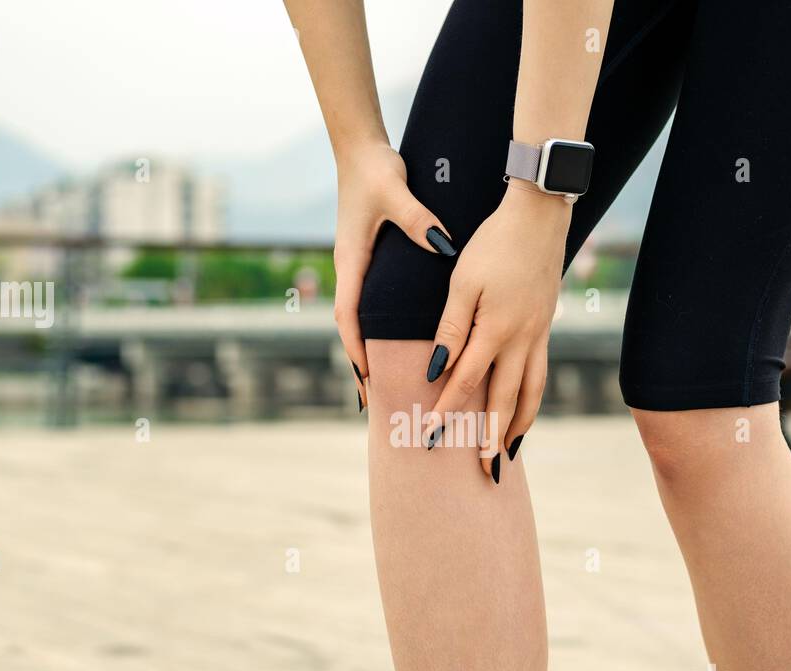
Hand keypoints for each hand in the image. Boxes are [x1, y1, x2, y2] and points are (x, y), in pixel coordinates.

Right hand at [333, 141, 454, 408]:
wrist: (361, 148)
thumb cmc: (376, 169)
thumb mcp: (396, 193)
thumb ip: (418, 220)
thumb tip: (442, 244)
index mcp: (351, 258)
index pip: (348, 315)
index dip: (357, 348)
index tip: (367, 377)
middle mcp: (351, 268)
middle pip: (351, 327)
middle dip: (360, 363)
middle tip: (371, 400)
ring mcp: (359, 266)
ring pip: (359, 318)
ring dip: (367, 351)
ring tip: (381, 385)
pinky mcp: (369, 261)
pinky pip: (370, 304)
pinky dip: (376, 330)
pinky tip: (393, 345)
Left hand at [423, 183, 571, 481]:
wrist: (539, 215)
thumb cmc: (492, 244)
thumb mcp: (461, 282)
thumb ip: (449, 329)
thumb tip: (435, 371)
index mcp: (495, 330)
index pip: (466, 383)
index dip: (448, 412)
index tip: (432, 438)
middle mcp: (521, 340)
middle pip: (505, 400)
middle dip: (492, 438)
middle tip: (485, 472)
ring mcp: (538, 335)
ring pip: (530, 392)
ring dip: (519, 426)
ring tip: (509, 454)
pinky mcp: (545, 327)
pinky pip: (540, 374)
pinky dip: (532, 400)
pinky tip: (525, 410)